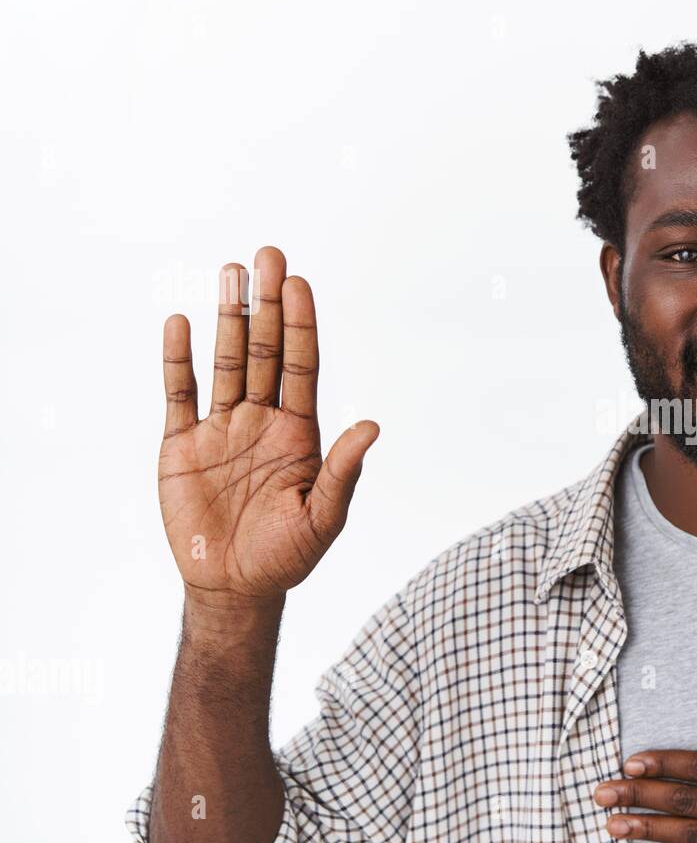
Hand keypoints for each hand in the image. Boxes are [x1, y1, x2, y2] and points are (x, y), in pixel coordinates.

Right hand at [159, 246, 378, 613]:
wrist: (233, 587)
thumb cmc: (287, 556)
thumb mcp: (323, 518)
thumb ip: (343, 472)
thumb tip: (373, 426)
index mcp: (299, 432)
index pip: (301, 366)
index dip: (301, 325)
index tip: (300, 284)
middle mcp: (262, 419)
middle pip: (264, 351)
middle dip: (267, 304)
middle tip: (269, 255)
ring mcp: (221, 428)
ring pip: (225, 362)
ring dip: (227, 318)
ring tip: (231, 271)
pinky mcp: (182, 444)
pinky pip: (179, 393)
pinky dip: (178, 360)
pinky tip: (181, 323)